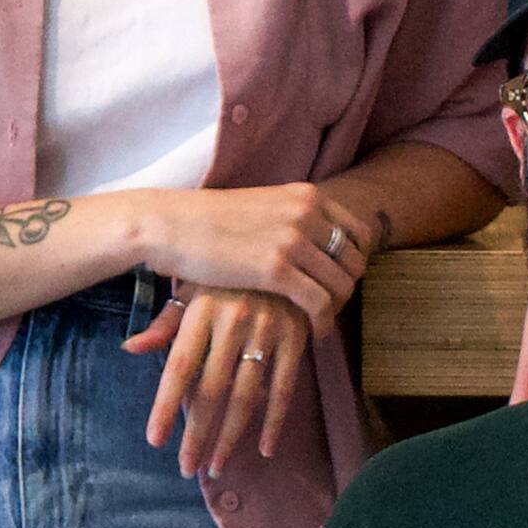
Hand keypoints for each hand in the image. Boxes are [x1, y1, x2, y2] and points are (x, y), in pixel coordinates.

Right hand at [128, 182, 377, 328]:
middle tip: (329, 306)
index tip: (337, 281)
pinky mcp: (276, 269)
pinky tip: (313, 331)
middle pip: (356, 260)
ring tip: (319, 321)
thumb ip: (289, 218)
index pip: (359, 232)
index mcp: (305, 196)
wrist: (168, 224)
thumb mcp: (260, 206)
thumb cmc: (206, 221)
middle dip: (347, 288)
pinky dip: (322, 322)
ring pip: (342, 283)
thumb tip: (310, 239)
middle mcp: (306, 213)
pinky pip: (320, 303)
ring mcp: (292, 240)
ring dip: (336, 308)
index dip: (355, 261)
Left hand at [128, 283, 313, 476]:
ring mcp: (268, 329)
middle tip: (187, 467)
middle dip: (197, 434)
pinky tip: (264, 449)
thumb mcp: (193, 289)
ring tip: (215, 466)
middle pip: (211, 390)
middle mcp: (233, 321)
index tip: (155, 440)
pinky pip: (285, 388)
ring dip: (230, 436)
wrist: (284, 243)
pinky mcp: (296, 336)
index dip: (165, 406)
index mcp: (201, 310)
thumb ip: (165, 323)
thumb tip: (130, 349)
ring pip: (246, 395)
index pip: (178, 368)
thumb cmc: (226, 272)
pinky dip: (275, 421)